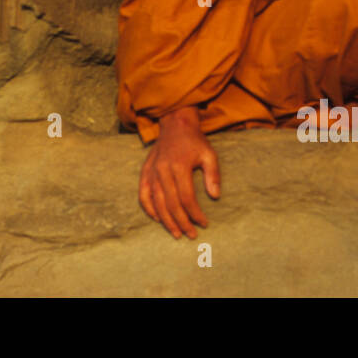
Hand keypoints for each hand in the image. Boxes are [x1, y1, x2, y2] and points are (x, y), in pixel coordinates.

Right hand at [138, 106, 220, 239]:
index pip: (187, 198)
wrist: (175, 124)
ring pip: (156, 202)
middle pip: (171, 204)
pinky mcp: (146, 171)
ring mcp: (152, 171)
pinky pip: (143, 193)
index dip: (195, 214)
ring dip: (166, 220)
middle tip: (191, 234)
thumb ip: (213, 175)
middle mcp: (163, 170)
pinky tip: (157, 218)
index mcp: (179, 166)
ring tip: (176, 233)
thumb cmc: (194, 141)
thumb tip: (215, 196)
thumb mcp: (209, 154)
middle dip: (182, 222)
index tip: (204, 223)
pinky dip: (148, 208)